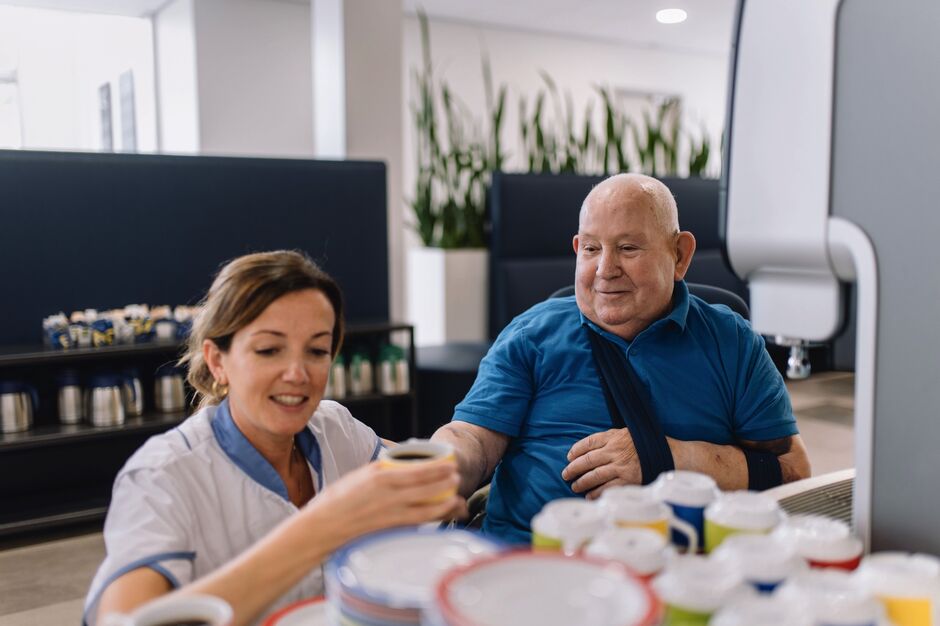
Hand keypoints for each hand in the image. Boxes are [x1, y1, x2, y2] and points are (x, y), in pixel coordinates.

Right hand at [303, 460, 465, 547]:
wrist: (323, 526)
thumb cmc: (338, 499)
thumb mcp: (361, 474)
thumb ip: (383, 470)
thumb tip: (401, 467)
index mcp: (382, 478)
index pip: (419, 471)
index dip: (439, 469)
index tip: (450, 464)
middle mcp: (390, 497)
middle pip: (428, 490)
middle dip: (446, 484)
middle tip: (457, 478)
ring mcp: (391, 516)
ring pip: (427, 510)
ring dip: (444, 504)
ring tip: (455, 498)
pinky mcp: (390, 531)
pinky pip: (416, 524)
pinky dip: (430, 519)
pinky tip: (438, 515)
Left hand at [561, 428, 640, 498]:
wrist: (667, 454)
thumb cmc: (644, 444)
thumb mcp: (626, 433)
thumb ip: (609, 438)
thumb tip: (588, 448)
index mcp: (614, 438)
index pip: (589, 443)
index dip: (576, 450)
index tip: (569, 457)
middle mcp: (615, 451)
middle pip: (588, 460)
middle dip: (574, 468)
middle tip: (566, 474)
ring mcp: (621, 466)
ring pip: (595, 475)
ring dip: (582, 482)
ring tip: (575, 486)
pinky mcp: (628, 480)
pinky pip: (608, 488)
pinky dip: (596, 493)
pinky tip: (590, 496)